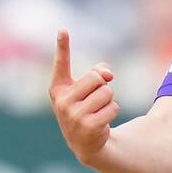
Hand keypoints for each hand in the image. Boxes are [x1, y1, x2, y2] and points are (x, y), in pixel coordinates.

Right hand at [49, 29, 118, 164]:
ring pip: (107, 92)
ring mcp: (73, 115)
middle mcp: (62, 101)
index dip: (62, 46)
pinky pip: (113, 106)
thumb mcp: (88, 91)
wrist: (86, 143)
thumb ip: (97, 73)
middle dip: (103, 86)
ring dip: (109, 100)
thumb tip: (106, 72)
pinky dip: (113, 111)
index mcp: (58, 89)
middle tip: (96, 100)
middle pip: (95, 78)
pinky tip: (102, 121)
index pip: (61, 64)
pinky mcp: (87, 126)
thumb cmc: (86, 110)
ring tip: (98, 111)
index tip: (63, 29)